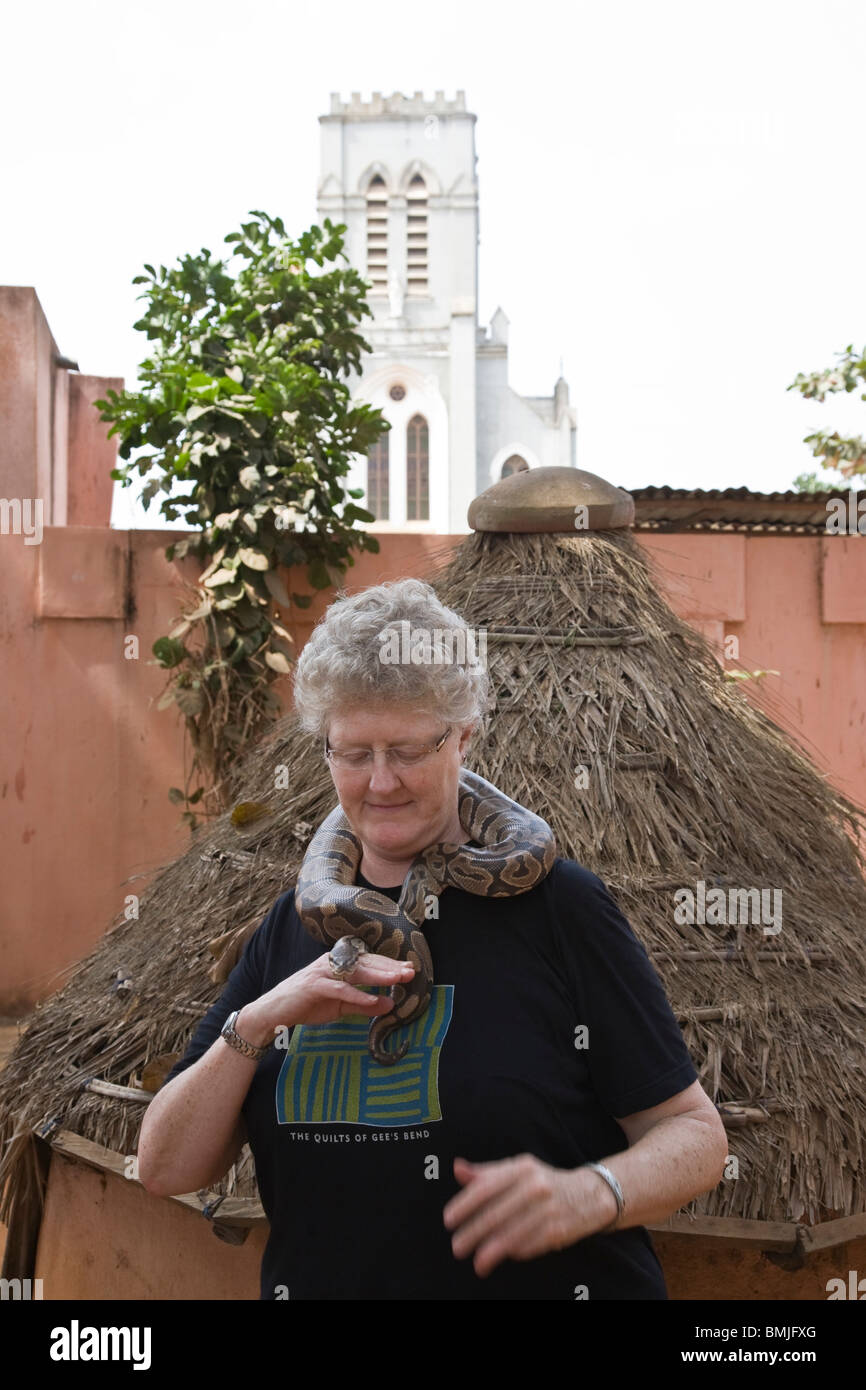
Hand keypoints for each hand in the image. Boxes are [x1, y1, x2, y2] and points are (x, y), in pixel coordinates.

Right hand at [236, 952, 414, 1044]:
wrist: (273, 1012)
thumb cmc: (307, 1005)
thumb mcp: (340, 1006)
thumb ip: (364, 1004)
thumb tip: (390, 1005)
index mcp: (338, 964)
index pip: (369, 962)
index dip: (389, 965)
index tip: (409, 969)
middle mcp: (332, 963)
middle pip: (366, 962)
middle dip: (389, 967)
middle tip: (411, 971)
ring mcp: (322, 972)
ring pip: (355, 972)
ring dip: (378, 975)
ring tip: (398, 980)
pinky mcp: (314, 986)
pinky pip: (340, 989)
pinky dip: (357, 995)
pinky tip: (373, 1000)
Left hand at [442, 1154, 615, 1278]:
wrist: (589, 1194)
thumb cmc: (544, 1181)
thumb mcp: (518, 1169)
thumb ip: (486, 1172)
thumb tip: (457, 1168)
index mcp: (521, 1167)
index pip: (486, 1187)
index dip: (464, 1205)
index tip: (448, 1220)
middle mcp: (535, 1186)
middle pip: (495, 1214)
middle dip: (472, 1233)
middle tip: (457, 1247)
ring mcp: (548, 1209)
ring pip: (511, 1234)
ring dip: (490, 1251)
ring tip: (476, 1262)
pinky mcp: (558, 1230)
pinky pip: (528, 1246)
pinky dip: (512, 1253)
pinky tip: (501, 1257)